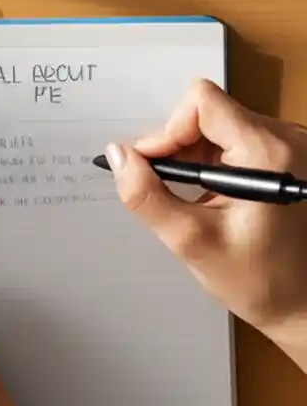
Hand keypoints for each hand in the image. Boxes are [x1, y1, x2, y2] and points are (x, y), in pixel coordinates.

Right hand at [104, 79, 306, 368]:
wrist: (305, 303)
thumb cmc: (258, 279)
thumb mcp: (191, 241)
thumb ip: (147, 196)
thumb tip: (117, 155)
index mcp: (268, 152)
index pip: (202, 102)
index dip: (168, 130)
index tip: (154, 168)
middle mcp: (287, 137)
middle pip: (210, 112)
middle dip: (178, 147)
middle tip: (169, 190)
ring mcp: (292, 144)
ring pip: (221, 125)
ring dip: (195, 156)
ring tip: (195, 199)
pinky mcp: (290, 155)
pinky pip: (237, 139)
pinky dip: (214, 161)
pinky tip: (213, 196)